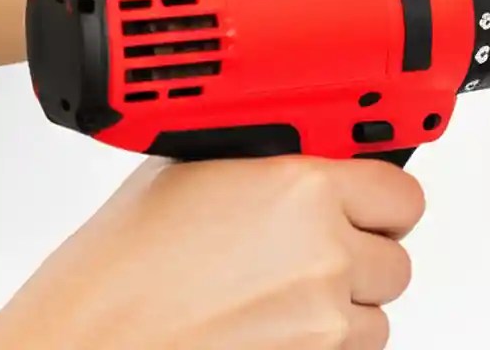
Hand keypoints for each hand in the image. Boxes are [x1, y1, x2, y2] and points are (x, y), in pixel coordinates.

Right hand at [0, 157, 423, 349]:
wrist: (88, 344)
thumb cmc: (121, 269)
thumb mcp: (194, 175)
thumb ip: (271, 163)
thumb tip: (309, 157)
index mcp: (302, 188)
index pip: (401, 191)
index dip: (381, 201)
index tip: (369, 206)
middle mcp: (325, 249)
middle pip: (395, 255)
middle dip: (361, 256)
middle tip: (315, 256)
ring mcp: (325, 314)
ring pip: (380, 310)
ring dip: (346, 306)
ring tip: (282, 297)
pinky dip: (326, 344)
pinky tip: (275, 328)